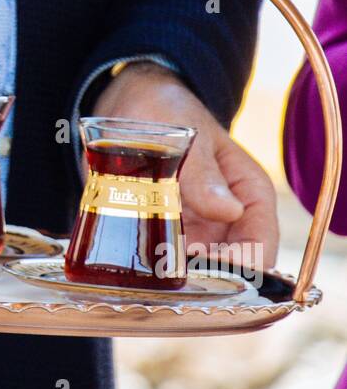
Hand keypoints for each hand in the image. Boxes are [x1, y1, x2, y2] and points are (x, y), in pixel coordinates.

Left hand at [91, 63, 278, 271]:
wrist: (127, 105)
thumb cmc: (166, 109)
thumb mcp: (185, 133)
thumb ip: (202, 172)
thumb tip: (229, 209)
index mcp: (248, 194)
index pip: (260, 245)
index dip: (241, 270)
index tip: (208, 277)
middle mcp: (226, 221)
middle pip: (227, 272)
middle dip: (202, 284)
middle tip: (168, 280)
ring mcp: (194, 232)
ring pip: (192, 276)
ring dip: (171, 282)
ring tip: (146, 275)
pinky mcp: (161, 236)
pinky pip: (159, 266)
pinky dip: (147, 271)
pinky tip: (129, 268)